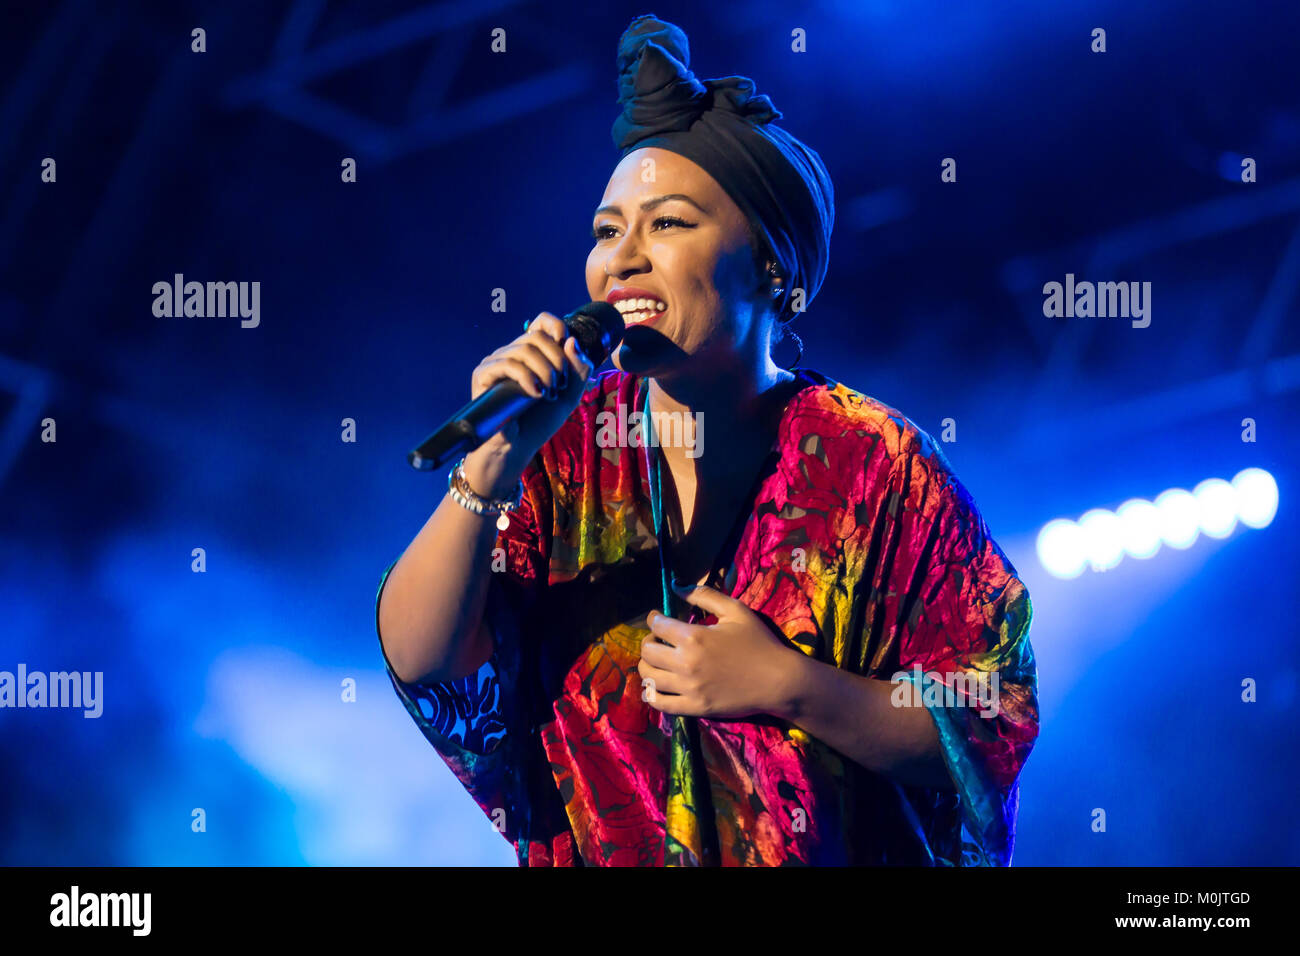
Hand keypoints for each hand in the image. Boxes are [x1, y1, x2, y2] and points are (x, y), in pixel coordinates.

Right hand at [464, 313, 594, 493]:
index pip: (539, 323)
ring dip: (544, 370)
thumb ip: (578, 370)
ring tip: (548, 393)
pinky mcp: (483, 375)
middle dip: (556, 358)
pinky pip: (506, 363)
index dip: (555, 325)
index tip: (566, 343)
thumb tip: (571, 340)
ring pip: (523, 348)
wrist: (518, 448)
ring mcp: (496, 363)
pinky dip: (526, 376)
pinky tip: (535, 394)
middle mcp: (512, 354)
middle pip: (536, 336)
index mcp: (532, 355)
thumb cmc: (539, 422)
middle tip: (560, 385)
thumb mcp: (569, 395)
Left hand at [637, 583, 801, 719]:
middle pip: (647, 651)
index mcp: (693, 636)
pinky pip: (660, 703)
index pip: (657, 625)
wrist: (779, 680)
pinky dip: (651, 694)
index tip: (658, 618)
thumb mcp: (735, 610)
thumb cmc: (759, 642)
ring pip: (649, 676)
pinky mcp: (694, 707)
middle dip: (649, 641)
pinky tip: (656, 686)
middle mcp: (685, 663)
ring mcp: (688, 688)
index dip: (654, 619)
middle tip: (659, 640)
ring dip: (647, 665)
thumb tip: (676, 585)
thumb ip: (704, 595)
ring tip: (658, 661)